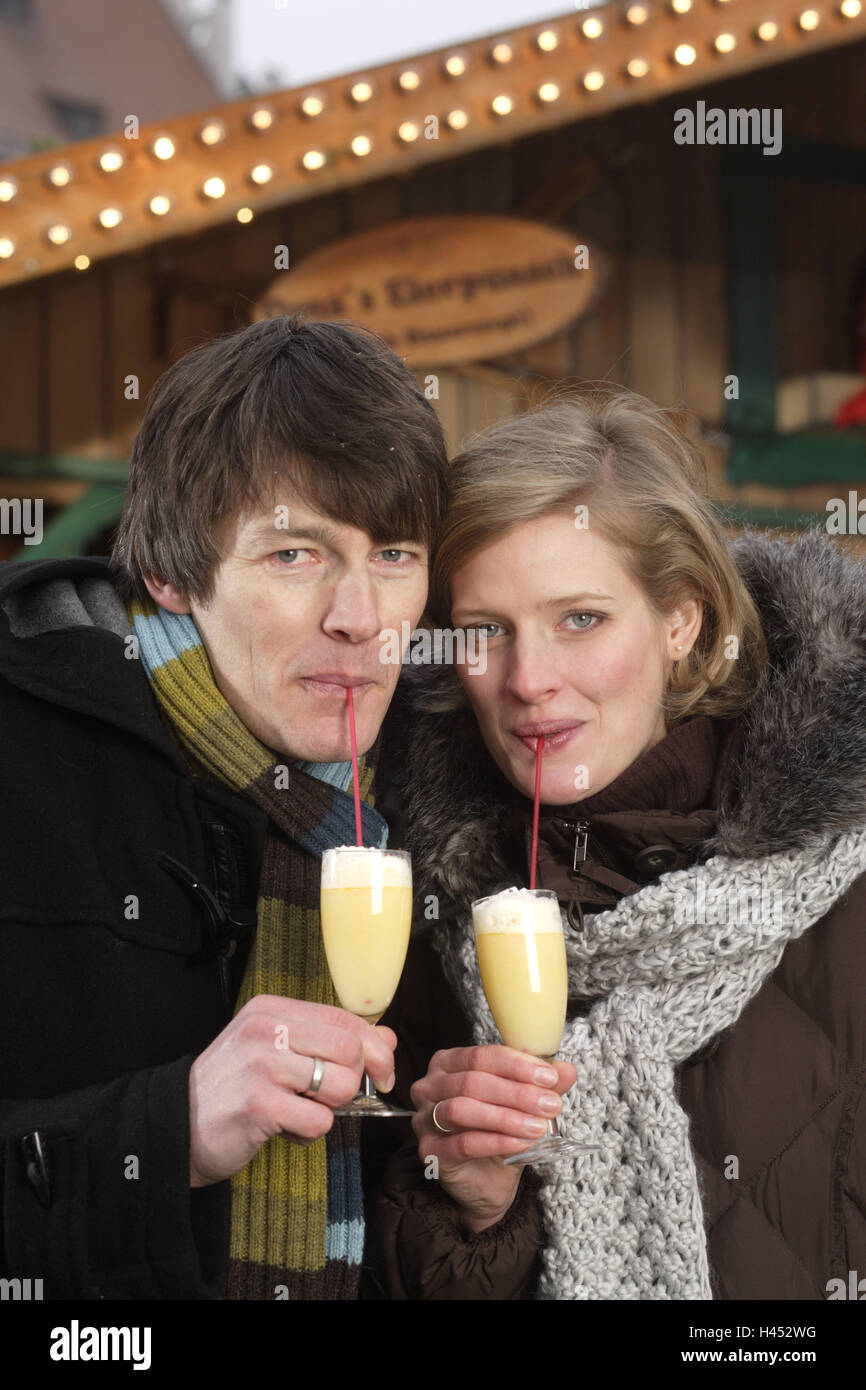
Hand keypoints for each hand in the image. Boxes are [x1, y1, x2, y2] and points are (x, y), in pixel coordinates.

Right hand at [188, 994, 396, 1186]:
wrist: (175, 1125)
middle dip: (354, 1080)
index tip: (384, 1073)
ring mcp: (260, 1065)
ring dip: (331, 1109)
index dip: (375, 1048)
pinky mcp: (258, 1105)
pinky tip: (284, 1129)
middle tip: (331, 1097)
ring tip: (301, 1111)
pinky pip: (319, 1122)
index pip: (345, 1018)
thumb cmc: (233, 1087)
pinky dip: (310, 1134)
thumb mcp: (276, 1048)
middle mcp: (265, 1029)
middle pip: (350, 1049)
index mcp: (272, 1009)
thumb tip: (387, 1039)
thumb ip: (327, 1039)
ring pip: (341, 1085)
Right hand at [410, 1045, 576, 1232]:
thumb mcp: (524, 1105)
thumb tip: (566, 1069)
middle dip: (516, 1092)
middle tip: (550, 1104)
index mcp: (448, 1064)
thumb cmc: (500, 1133)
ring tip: (538, 1126)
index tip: (549, 1077)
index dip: (517, 1065)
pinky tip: (521, 1142)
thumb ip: (540, 1086)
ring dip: (506, 1116)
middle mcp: (429, 1087)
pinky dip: (496, 1141)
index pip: (481, 1056)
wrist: (488, 1183)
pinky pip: (463, 1142)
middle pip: (472, 1081)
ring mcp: (425, 1120)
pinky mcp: (430, 1152)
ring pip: (462, 1109)